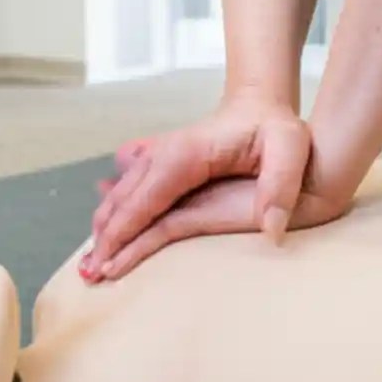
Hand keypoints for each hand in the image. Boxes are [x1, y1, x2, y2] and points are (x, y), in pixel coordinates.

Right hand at [83, 96, 310, 277]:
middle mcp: (167, 156)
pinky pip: (136, 198)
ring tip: (90, 266)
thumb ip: (281, 186)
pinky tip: (103, 233)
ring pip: (123, 198)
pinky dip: (117, 217)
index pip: (148, 194)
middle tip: (91, 273)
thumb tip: (270, 230)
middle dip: (107, 236)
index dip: (127, 227)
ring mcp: (164, 165)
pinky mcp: (170, 176)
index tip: (110, 258)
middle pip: (127, 199)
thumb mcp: (291, 147)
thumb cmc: (278, 127)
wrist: (266, 109)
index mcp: (188, 152)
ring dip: (105, 230)